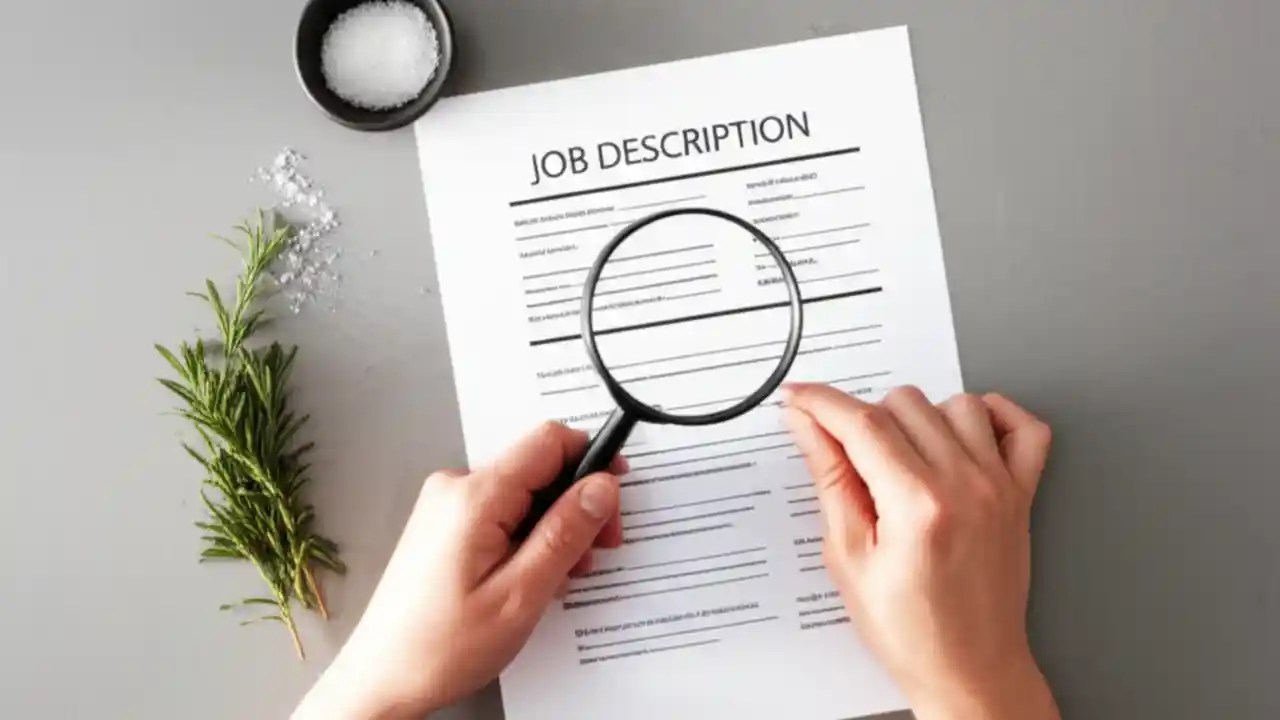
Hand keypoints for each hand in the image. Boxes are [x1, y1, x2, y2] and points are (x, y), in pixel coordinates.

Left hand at [292, 422, 623, 719]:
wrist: (383, 679)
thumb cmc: (440, 647)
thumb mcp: (521, 594)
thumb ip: (566, 533)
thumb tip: (601, 488)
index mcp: (474, 497)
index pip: (548, 441)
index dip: (592, 459)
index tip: (616, 491)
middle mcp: (455, 489)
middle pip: (538, 468)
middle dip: (577, 505)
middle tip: (598, 549)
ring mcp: (445, 507)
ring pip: (522, 494)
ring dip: (554, 526)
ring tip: (563, 574)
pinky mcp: (444, 526)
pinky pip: (499, 513)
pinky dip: (527, 536)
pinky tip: (534, 574)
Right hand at [782, 384, 1057, 719]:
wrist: (968, 670)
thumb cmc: (909, 631)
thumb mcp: (848, 557)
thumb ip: (830, 479)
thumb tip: (809, 427)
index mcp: (917, 505)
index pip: (862, 424)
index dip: (822, 403)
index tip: (799, 399)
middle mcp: (965, 486)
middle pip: (905, 404)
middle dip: (864, 419)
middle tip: (847, 455)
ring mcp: (999, 486)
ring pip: (957, 403)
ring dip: (921, 418)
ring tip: (901, 456)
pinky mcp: (1022, 494)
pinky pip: (1024, 427)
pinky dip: (994, 416)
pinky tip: (962, 435)